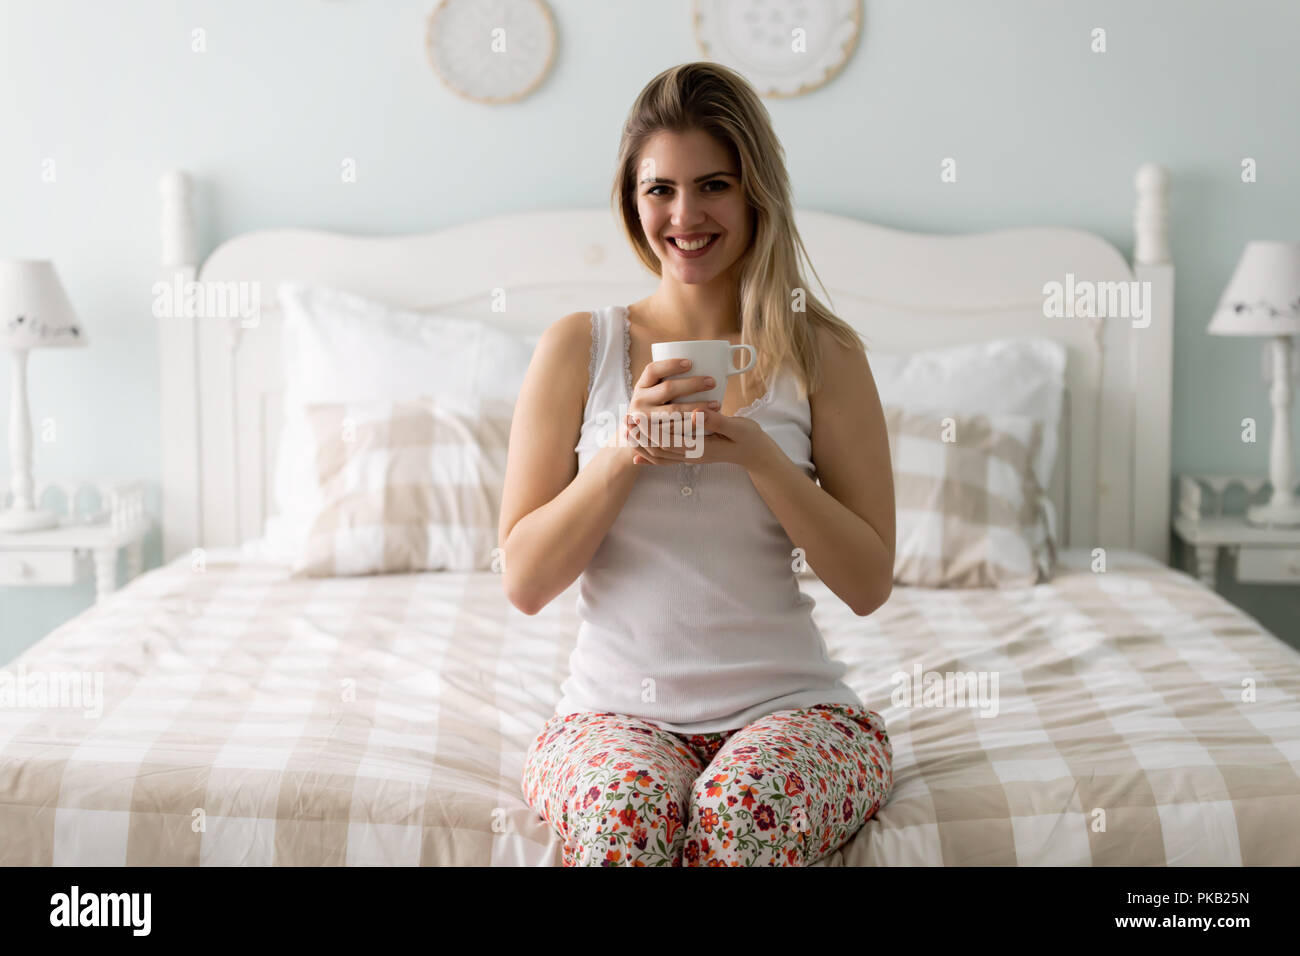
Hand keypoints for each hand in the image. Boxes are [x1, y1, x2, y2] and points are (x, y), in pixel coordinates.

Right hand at [613, 356, 718, 453]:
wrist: (638, 437)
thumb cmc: (656, 408)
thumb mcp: (654, 392)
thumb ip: (669, 382)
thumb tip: (700, 359)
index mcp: (641, 386)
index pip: (653, 370)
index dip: (670, 365)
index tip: (690, 362)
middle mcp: (639, 401)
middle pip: (667, 389)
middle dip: (692, 384)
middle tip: (712, 382)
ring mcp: (644, 421)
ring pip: (673, 412)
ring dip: (697, 407)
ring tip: (717, 404)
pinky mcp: (652, 437)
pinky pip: (675, 431)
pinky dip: (692, 426)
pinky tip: (707, 423)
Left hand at [627, 406, 780, 473]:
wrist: (756, 454)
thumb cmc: (749, 438)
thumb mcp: (737, 428)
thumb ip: (717, 421)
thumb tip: (696, 413)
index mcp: (701, 448)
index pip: (669, 440)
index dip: (650, 430)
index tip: (637, 417)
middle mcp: (692, 456)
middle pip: (659, 449)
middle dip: (641, 436)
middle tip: (626, 421)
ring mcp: (691, 457)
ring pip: (660, 455)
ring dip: (642, 444)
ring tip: (627, 431)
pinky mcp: (692, 455)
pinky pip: (667, 460)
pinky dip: (650, 458)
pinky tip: (638, 456)